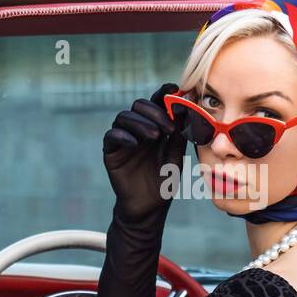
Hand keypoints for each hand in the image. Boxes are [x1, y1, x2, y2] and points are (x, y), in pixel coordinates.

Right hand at [102, 82, 186, 222]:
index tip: (175, 89)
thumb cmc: (164, 182)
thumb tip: (185, 110)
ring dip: (141, 123)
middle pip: (139, 105)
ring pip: (124, 117)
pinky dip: (123, 136)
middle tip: (168, 127)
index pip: (156, 103)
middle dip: (155, 112)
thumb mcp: (175, 156)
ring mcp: (123, 140)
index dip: (163, 93)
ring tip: (155, 137)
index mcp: (154, 127)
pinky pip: (112, 136)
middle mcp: (137, 129)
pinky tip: (135, 144)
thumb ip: (178, 135)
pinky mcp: (111, 152)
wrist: (149, 208)